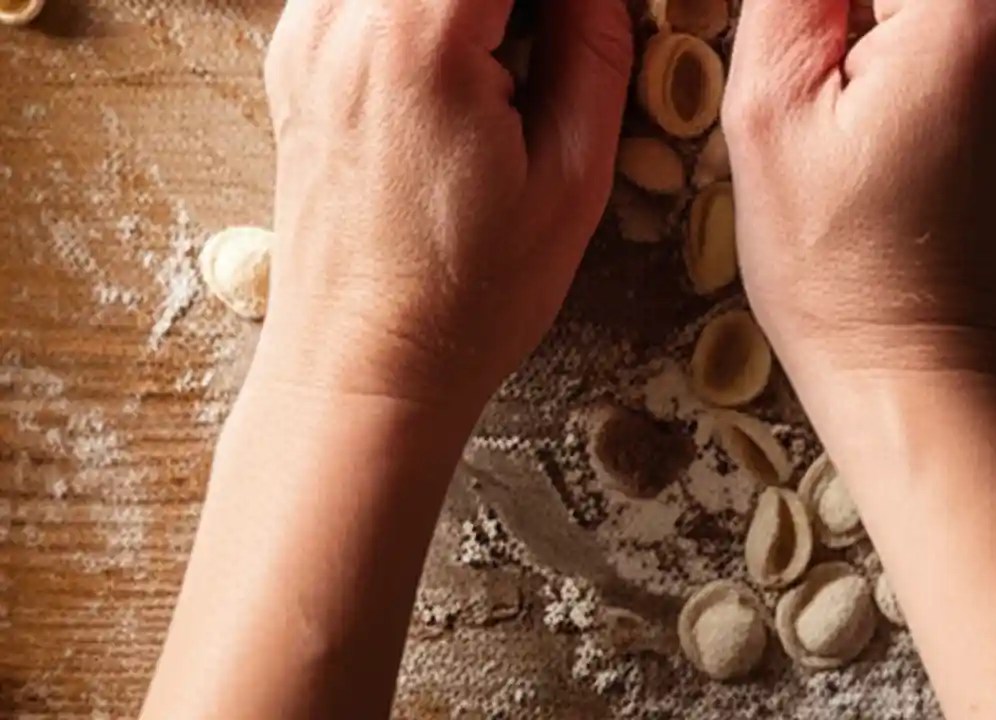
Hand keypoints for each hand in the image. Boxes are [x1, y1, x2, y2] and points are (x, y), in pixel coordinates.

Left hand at [258, 0, 631, 402]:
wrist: (361, 369)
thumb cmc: (468, 298)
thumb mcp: (573, 181)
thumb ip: (595, 48)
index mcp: (420, 38)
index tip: (597, 11)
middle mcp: (342, 16)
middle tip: (564, 34)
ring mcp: (306, 33)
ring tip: (521, 49)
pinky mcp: (295, 58)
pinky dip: (428, 6)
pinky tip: (469, 52)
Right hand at [724, 0, 995, 377]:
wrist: (924, 367)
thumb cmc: (835, 264)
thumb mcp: (767, 113)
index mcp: (972, 14)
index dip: (830, 6)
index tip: (813, 45)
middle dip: (876, 9)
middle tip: (846, 70)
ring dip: (926, 18)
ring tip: (883, 72)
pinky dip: (976, 24)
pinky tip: (928, 84)